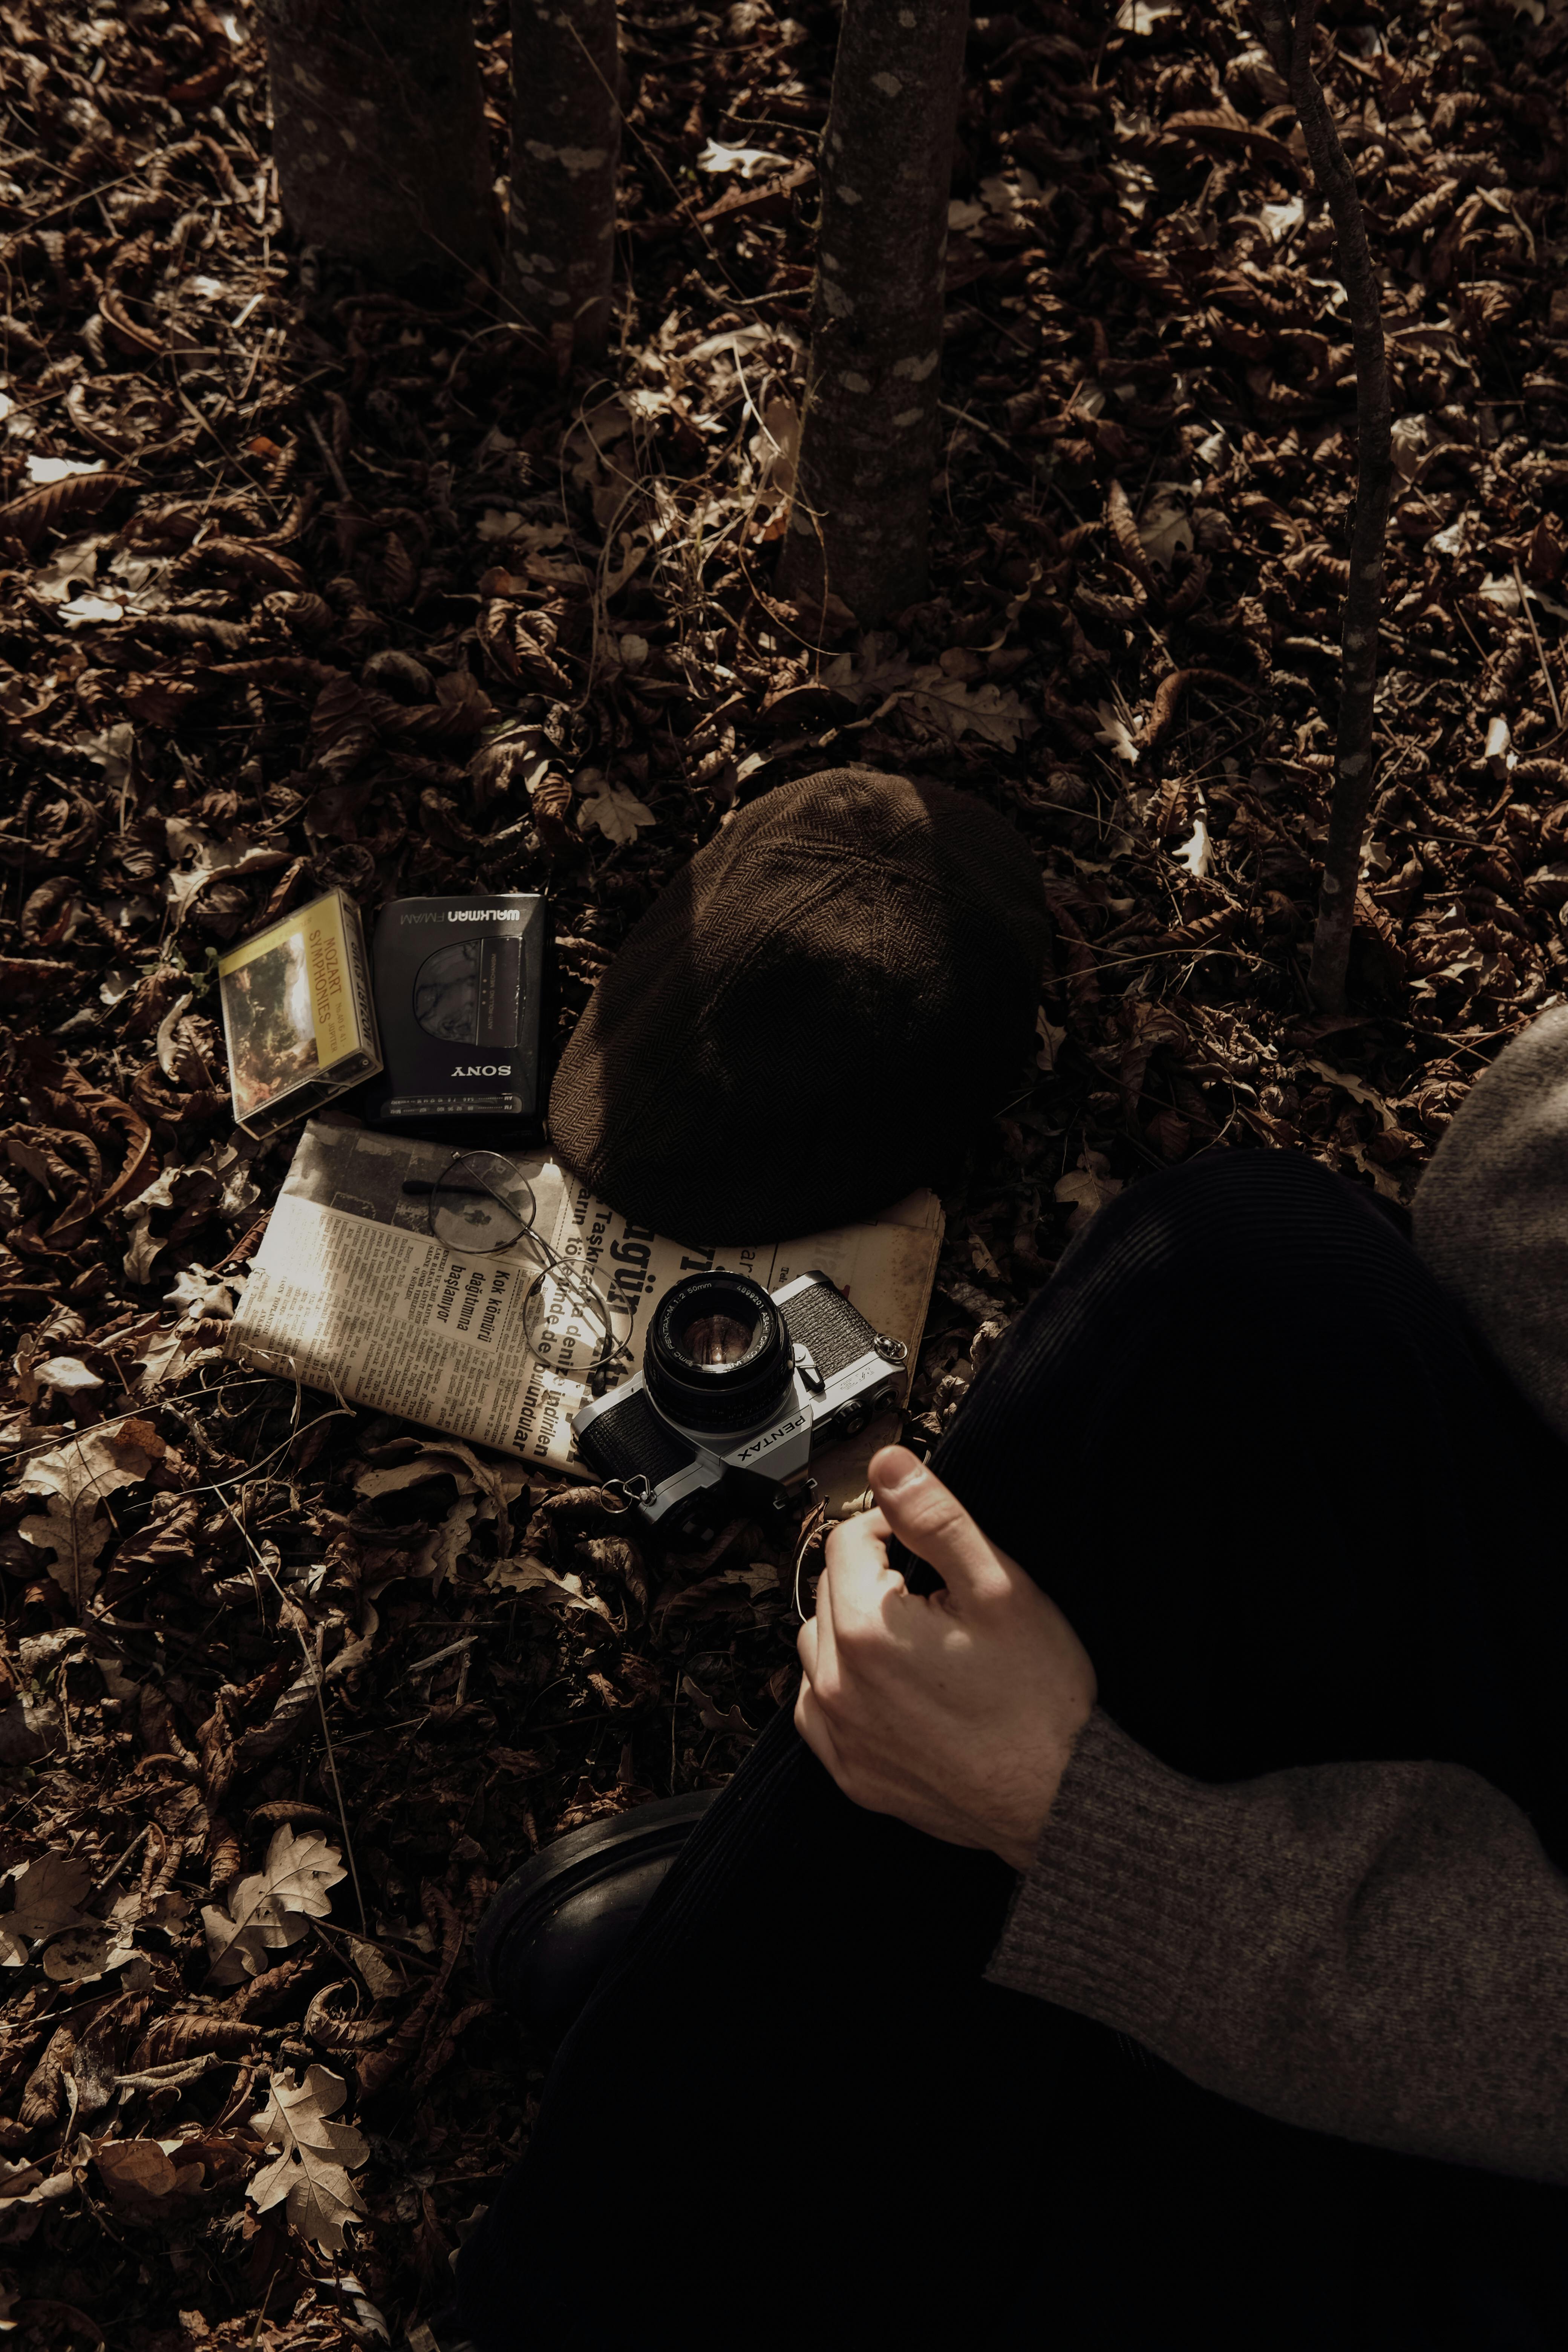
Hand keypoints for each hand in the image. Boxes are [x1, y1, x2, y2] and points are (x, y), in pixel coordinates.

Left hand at [795, 1446, 1095, 1871]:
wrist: (1064, 1797)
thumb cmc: (1042, 1699)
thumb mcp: (999, 1588)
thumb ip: (935, 1518)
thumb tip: (888, 1466)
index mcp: (868, 1630)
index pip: (848, 1541)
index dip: (889, 1528)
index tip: (925, 1543)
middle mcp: (839, 1686)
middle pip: (831, 1591)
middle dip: (873, 1578)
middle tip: (935, 1594)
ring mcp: (842, 1736)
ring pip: (820, 1648)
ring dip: (854, 1630)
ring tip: (918, 1637)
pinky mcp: (853, 1774)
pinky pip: (821, 1710)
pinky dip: (846, 1688)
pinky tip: (895, 1686)